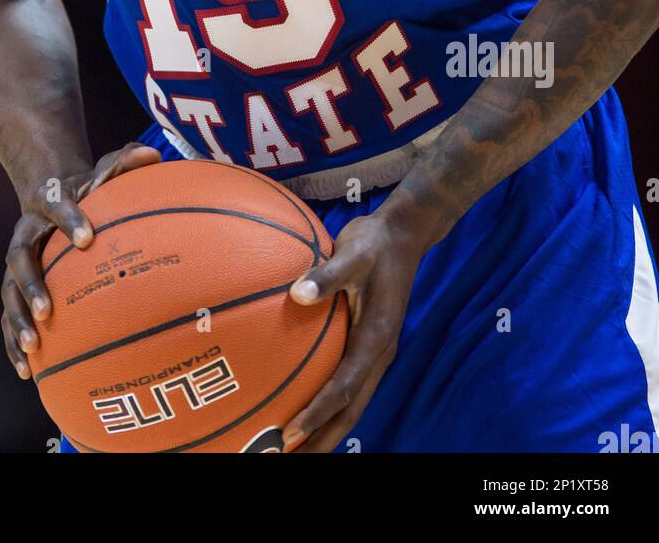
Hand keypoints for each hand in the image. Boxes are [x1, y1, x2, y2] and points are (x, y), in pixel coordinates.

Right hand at [0, 142, 161, 377]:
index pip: (56, 207)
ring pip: (7, 293)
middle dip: (31, 285)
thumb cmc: (86, 189)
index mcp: (47, 202)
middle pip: (18, 259)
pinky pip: (8, 317)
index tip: (87, 239)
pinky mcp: (14, 287)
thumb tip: (154, 155)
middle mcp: (25, 233)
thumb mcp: (103, 172)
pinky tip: (26, 371)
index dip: (70, 220)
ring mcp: (16, 263)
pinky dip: (13, 342)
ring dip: (17, 320)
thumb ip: (125, 162)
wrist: (48, 195)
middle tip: (47, 310)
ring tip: (33, 347)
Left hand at [282, 206, 428, 451]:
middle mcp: (378, 354)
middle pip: (350, 410)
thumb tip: (297, 293)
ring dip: (326, 428)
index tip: (290, 433)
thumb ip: (328, 274)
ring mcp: (376, 352)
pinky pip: (349, 384)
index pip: (344, 388)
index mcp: (376, 338)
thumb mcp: (354, 251)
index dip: (318, 413)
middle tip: (288, 458)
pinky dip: (329, 404)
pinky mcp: (369, 344)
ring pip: (352, 402)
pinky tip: (304, 404)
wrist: (405, 235)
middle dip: (322, 438)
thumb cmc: (375, 243)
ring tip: (295, 447)